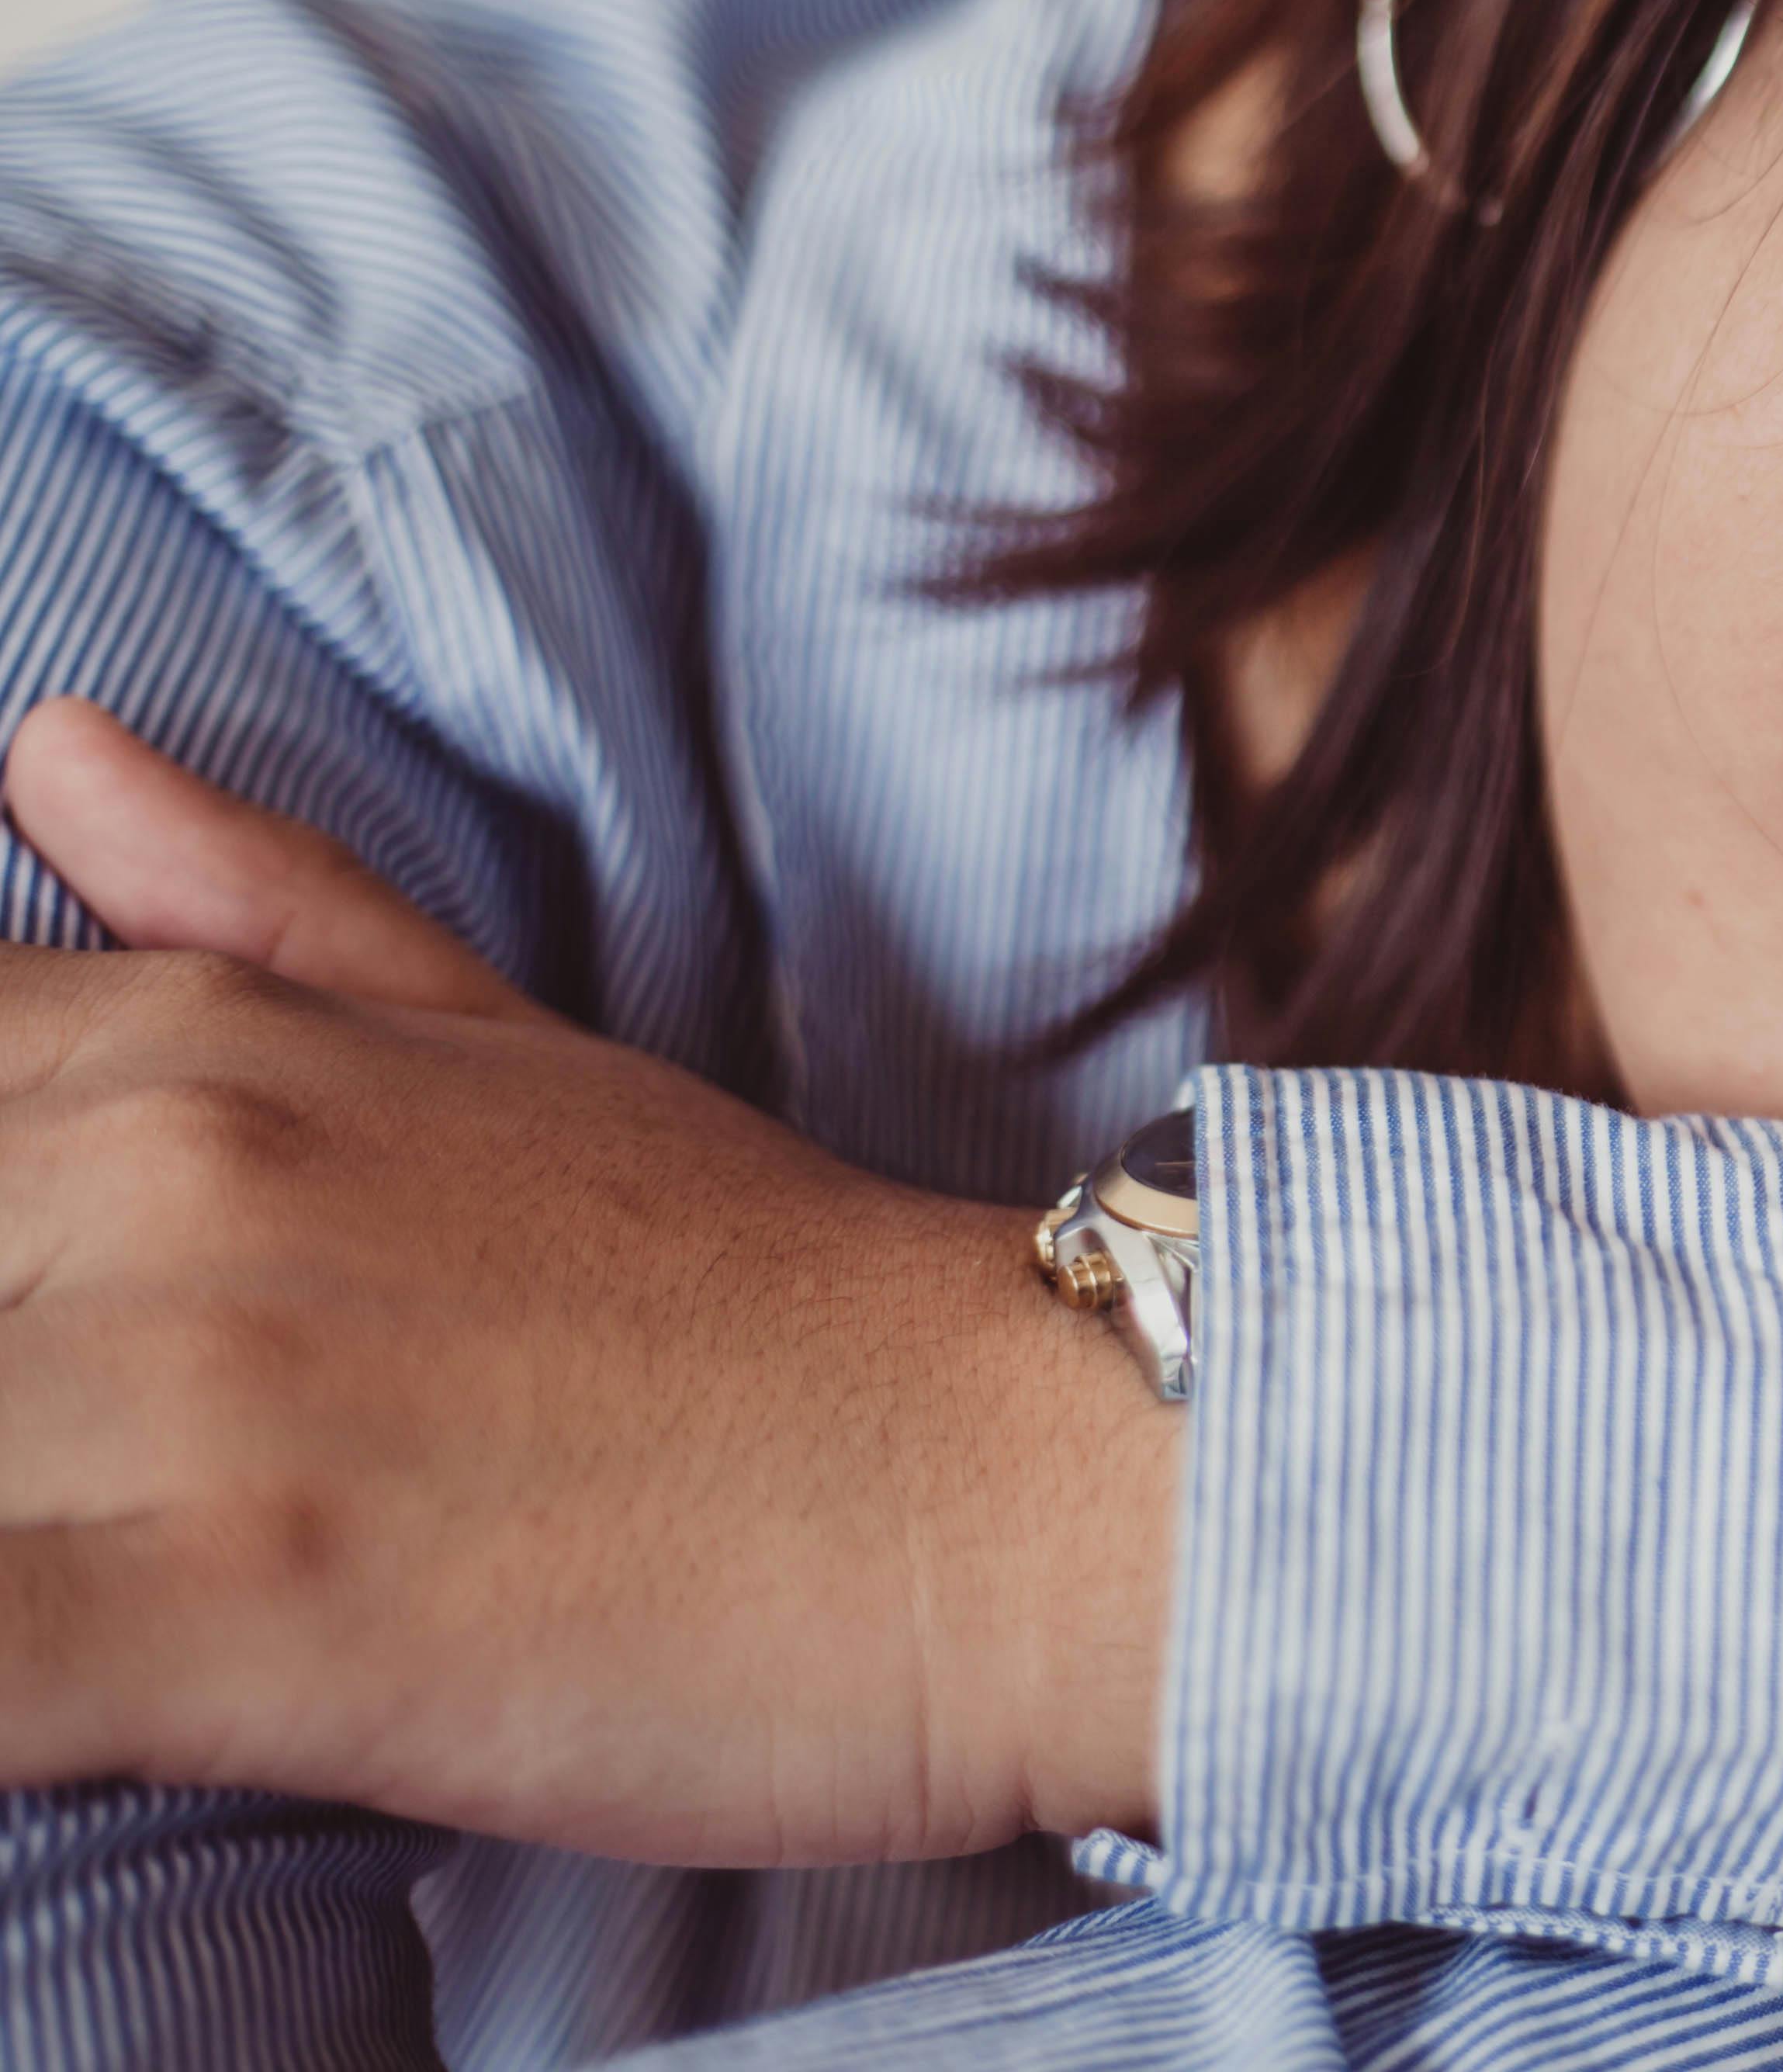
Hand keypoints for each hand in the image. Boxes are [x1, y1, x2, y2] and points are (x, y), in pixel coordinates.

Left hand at [0, 699, 1174, 1865]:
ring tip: (84, 1573)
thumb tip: (40, 747)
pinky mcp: (233, 1619)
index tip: (19, 1327)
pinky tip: (46, 1694)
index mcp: (196, 1058)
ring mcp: (195, 1393)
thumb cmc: (778, 1302)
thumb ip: (259, 913)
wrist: (1022, 1484)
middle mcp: (168, 1182)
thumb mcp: (512, 1056)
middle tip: (71, 1479)